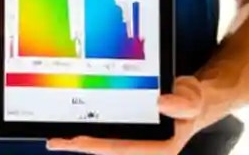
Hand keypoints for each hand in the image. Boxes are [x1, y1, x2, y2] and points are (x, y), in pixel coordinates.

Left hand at [46, 76, 207, 153]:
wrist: (192, 99)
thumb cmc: (191, 101)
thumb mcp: (192, 98)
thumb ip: (183, 103)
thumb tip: (162, 103)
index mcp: (159, 148)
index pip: (122, 149)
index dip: (97, 146)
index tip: (77, 141)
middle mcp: (143, 147)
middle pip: (107, 149)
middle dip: (81, 146)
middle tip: (57, 141)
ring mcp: (134, 140)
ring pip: (104, 144)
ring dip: (81, 142)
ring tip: (57, 139)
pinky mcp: (128, 132)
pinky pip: (106, 134)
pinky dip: (89, 131)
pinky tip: (72, 129)